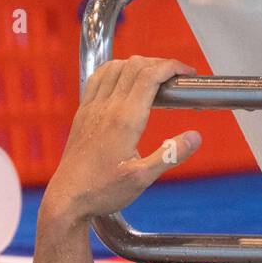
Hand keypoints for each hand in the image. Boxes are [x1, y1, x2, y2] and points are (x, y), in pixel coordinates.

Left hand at [42, 56, 201, 224]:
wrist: (67, 199)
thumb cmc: (101, 191)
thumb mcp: (142, 178)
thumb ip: (170, 155)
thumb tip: (195, 137)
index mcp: (124, 119)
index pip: (150, 75)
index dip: (173, 67)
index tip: (186, 73)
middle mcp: (106, 108)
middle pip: (135, 65)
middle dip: (159, 64)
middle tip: (175, 77)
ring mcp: (91, 108)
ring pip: (115, 67)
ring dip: (137, 65)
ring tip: (152, 78)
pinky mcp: (82, 114)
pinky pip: (97, 78)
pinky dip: (114, 70)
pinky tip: (122, 80)